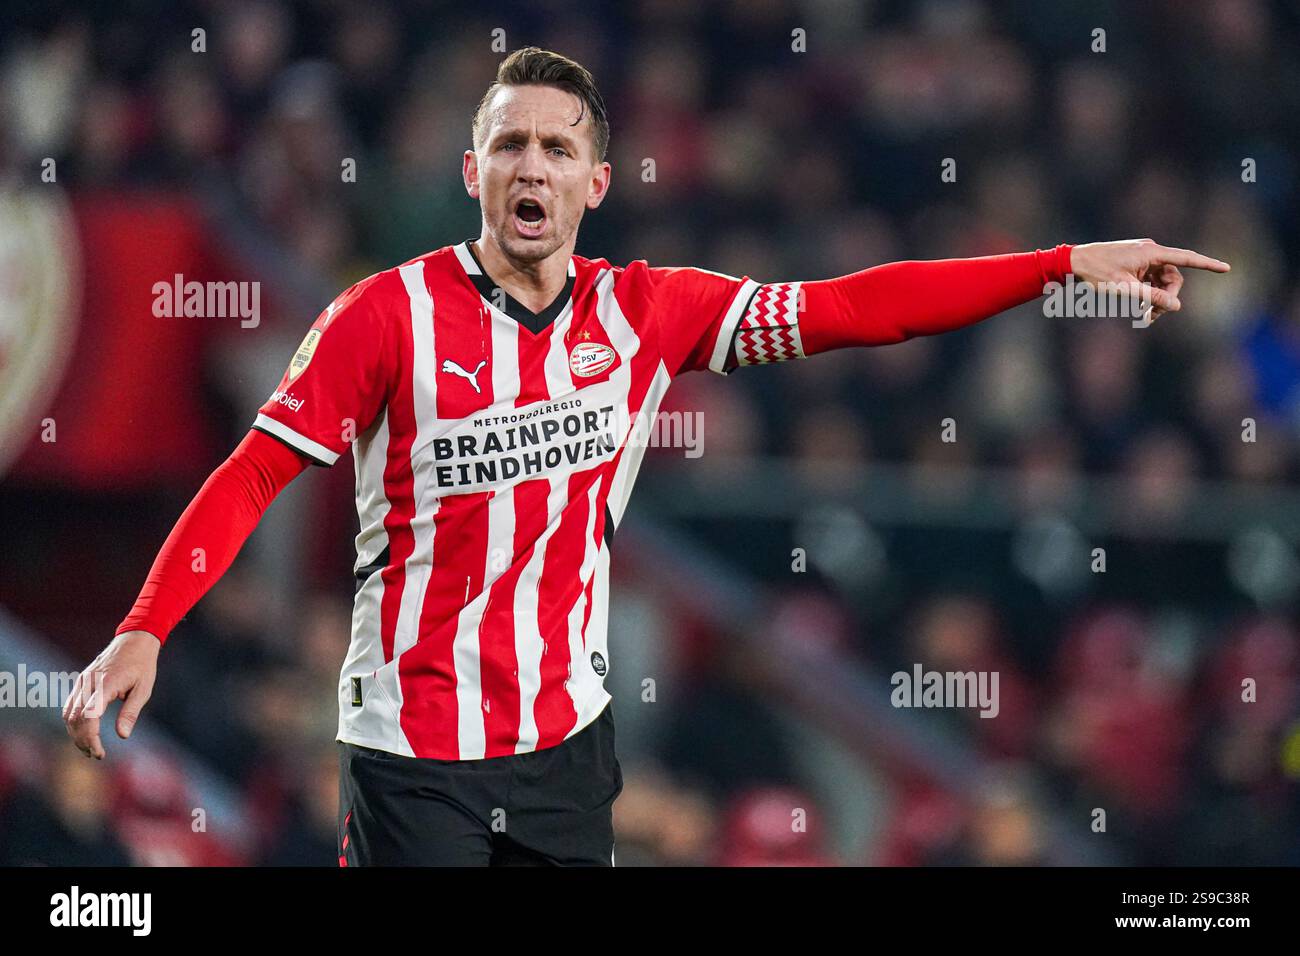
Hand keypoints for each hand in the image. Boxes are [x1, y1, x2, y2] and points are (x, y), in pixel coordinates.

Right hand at [62, 630, 159, 758]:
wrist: (134, 640)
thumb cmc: (142, 665)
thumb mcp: (144, 689)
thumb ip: (131, 712)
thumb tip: (122, 736)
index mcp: (106, 684)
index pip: (89, 716)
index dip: (91, 738)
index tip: (100, 753)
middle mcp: (89, 682)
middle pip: (75, 718)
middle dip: (82, 740)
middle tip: (96, 755)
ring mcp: (82, 681)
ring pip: (68, 713)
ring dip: (75, 733)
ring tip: (90, 748)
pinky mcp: (81, 681)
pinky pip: (70, 705)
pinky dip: (73, 722)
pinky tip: (84, 733)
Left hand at [1069, 238, 1230, 323]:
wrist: (1073, 262)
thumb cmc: (1096, 273)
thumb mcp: (1125, 289)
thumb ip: (1152, 297)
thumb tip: (1177, 306)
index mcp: (1151, 252)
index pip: (1186, 258)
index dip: (1207, 264)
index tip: (1226, 269)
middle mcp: (1150, 251)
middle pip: (1172, 276)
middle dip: (1166, 297)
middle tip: (1151, 318)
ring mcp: (1142, 256)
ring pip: (1161, 280)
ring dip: (1157, 298)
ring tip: (1143, 317)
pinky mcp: (1135, 262)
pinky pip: (1150, 278)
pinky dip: (1148, 292)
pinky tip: (1138, 306)